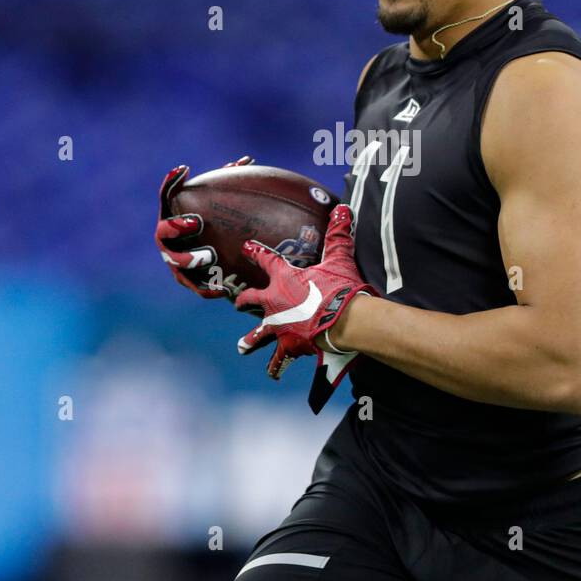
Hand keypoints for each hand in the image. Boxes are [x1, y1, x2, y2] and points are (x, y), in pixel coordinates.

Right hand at [155, 155, 253, 298]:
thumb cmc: (216, 223)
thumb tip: (247, 160)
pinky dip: (208, 288)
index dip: (170, 183)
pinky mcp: (189, 282)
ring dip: (191, 259)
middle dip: (178, 227)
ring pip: (178, 264)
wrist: (218, 260)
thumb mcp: (220, 203)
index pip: (165, 197)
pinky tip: (223, 288)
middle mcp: (169, 240)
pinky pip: (197, 287)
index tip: (186, 170)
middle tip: (198, 221)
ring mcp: (176, 263)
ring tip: (211, 255)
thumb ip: (229, 181)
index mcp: (173, 216)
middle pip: (164, 234)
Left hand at [234, 203, 377, 381]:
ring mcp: (279, 327)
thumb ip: (338, 235)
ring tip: (243, 347)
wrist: (343, 320)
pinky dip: (278, 366)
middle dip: (243, 301)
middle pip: (252, 301)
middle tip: (237, 303)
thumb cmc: (339, 287)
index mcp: (283, 279)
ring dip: (251, 341)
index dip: (256, 253)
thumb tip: (343, 209)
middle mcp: (274, 303)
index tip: (247, 248)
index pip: (266, 260)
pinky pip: (280, 360)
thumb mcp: (339, 259)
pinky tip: (274, 371)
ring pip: (258, 336)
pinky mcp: (288, 346)